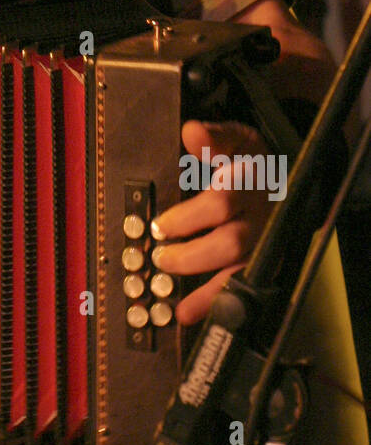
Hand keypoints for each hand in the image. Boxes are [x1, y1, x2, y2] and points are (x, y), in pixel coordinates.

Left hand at [149, 120, 277, 324]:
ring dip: (207, 289)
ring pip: (239, 271)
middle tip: (162, 258)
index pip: (223, 202)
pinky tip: (190, 312)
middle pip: (231, 242)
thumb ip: (214, 137)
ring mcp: (263, 243)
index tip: (162, 226)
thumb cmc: (249, 161)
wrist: (283, 181)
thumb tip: (192, 131)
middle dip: (194, 255)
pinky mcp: (261, 263)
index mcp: (250, 183)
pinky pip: (241, 287)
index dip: (190, 217)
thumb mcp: (236, 140)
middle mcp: (260, 217)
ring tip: (177, 303)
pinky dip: (215, 302)